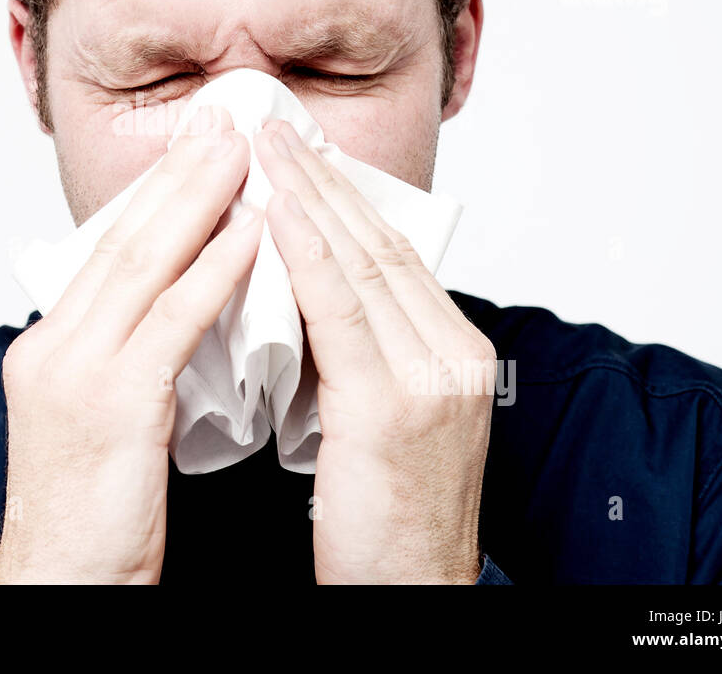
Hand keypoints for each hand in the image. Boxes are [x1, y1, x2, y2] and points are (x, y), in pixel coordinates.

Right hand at [0, 107, 263, 582]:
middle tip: (224, 119)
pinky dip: (213, 271)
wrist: (59, 582)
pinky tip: (251, 235)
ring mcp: (76, 370)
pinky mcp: (112, 404)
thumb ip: (126, 356)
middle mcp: (54, 344)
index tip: (198, 147)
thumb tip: (175, 311)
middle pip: (123, 238)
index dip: (158, 192)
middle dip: (178, 173)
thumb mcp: (98, 419)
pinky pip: (172, 322)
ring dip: (199, 200)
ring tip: (244, 152)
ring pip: (143, 263)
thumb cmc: (86, 515)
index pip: (109, 250)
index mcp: (50, 344)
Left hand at [254, 120, 494, 583]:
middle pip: (381, 245)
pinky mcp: (394, 406)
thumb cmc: (387, 519)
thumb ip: (361, 353)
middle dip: (325, 180)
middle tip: (277, 127)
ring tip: (266, 146)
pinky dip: (307, 253)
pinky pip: (342, 311)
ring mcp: (432, 377)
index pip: (393, 256)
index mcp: (455, 353)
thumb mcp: (382, 417)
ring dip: (308, 196)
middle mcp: (454, 354)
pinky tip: (275, 210)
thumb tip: (309, 296)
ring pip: (362, 264)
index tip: (303, 154)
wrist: (414, 595)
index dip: (345, 199)